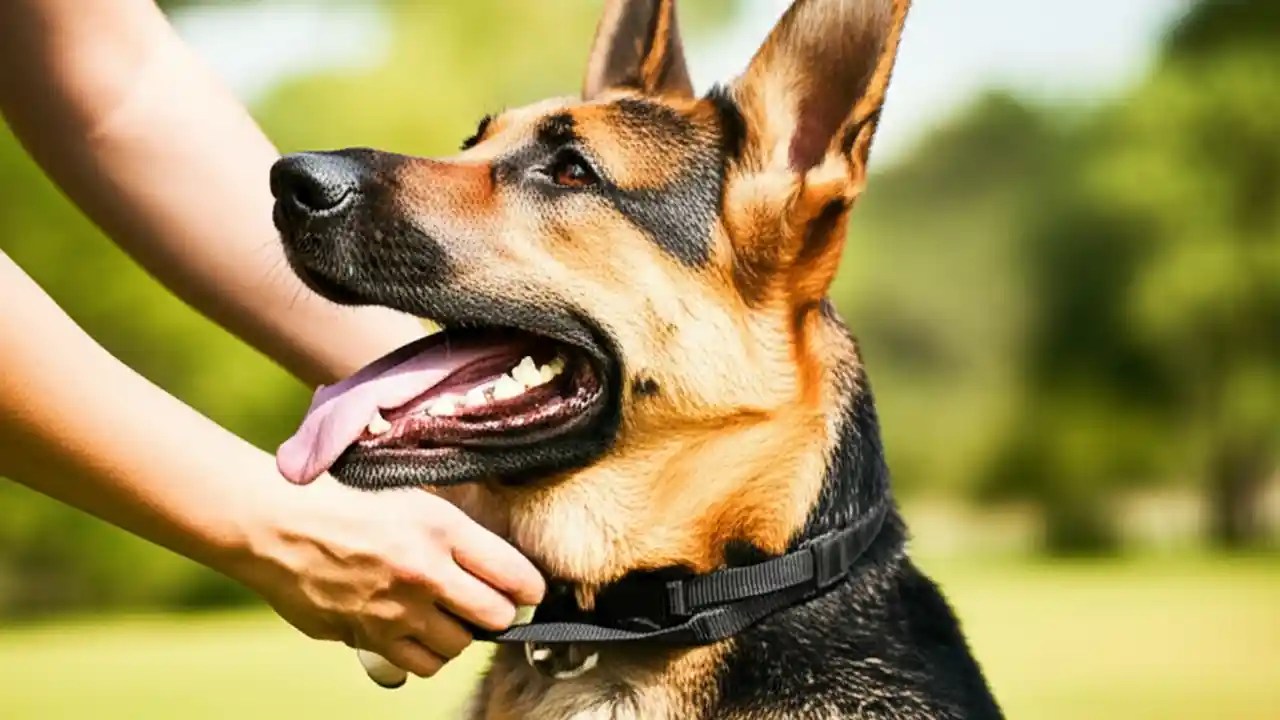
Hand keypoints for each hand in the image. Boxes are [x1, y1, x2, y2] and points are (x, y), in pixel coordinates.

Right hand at [240, 476, 543, 678]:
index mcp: (441, 529)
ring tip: (448, 615)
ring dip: (461, 634)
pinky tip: (418, 632)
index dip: (529, 587)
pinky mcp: (368, 636)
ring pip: (460, 645)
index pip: (515, 574)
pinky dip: (427, 654)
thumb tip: (492, 560)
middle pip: (496, 617)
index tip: (525, 589)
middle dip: (500, 613)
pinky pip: (420, 663)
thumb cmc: (341, 499)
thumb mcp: (408, 494)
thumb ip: (452, 529)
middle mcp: (425, 573)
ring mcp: (397, 610)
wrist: (274, 523)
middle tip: (490, 604)